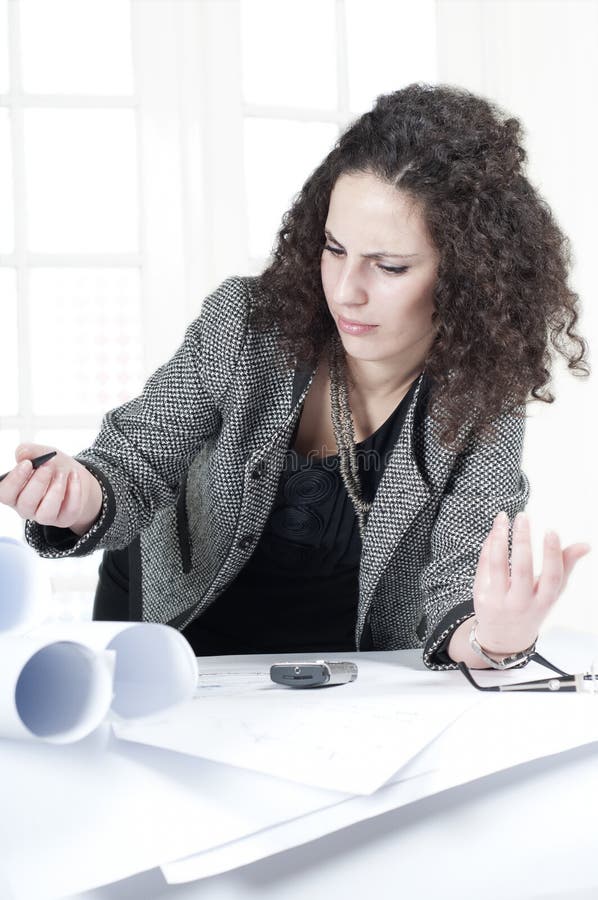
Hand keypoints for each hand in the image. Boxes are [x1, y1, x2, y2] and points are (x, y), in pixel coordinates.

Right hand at [0, 443, 102, 534]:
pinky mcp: (64, 519)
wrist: (74, 475)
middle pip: (26, 503)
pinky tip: (74, 477)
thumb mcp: (41, 453)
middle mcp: (26, 507)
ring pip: (45, 513)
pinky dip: (74, 492)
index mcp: (15, 492)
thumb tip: (22, 453)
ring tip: (62, 473)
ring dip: (55, 490)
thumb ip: (29, 451)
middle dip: (38, 482)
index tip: (27, 463)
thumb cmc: (52, 466)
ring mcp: (45, 516)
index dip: (14, 480)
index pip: (5, 493)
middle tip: (48, 465)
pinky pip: (69, 511)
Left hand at [472, 510, 590, 654]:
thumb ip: (566, 566)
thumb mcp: (551, 592)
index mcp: (544, 601)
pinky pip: (484, 566)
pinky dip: (488, 546)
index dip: (552, 555)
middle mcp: (521, 602)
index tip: (551, 531)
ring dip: (499, 538)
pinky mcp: (480, 596)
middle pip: (522, 569)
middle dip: (522, 540)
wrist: (504, 638)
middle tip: (524, 516)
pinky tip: (495, 531)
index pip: (551, 578)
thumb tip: (585, 545)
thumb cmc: (532, 607)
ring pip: (498, 565)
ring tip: (503, 518)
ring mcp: (499, 600)